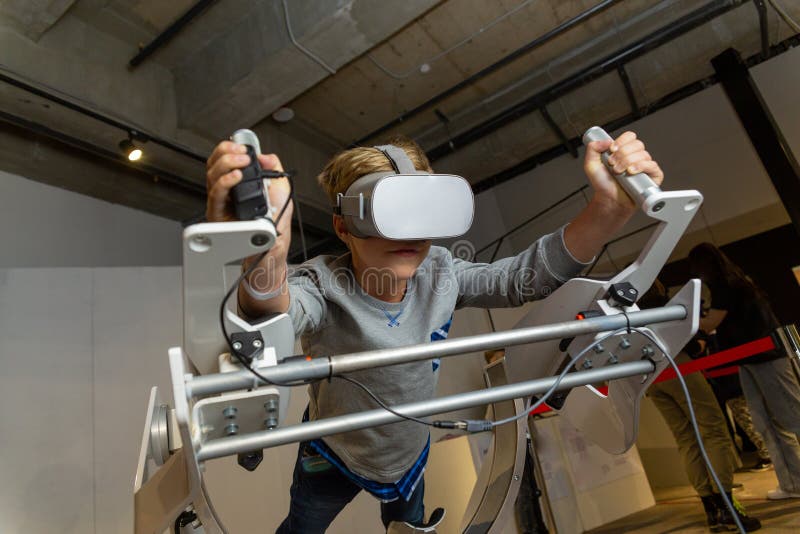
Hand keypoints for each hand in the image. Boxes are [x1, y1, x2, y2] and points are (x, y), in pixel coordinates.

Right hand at [205, 140, 292, 254]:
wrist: (276, 237)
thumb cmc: (276, 216)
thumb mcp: (280, 185)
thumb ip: (273, 166)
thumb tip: (264, 155)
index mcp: (236, 181)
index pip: (223, 159)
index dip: (228, 149)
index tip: (241, 146)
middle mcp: (225, 190)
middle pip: (214, 165)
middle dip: (226, 153)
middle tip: (243, 154)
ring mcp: (221, 200)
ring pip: (212, 176)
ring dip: (227, 164)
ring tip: (243, 163)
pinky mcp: (218, 212)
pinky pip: (216, 194)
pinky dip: (226, 182)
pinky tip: (236, 176)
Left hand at [583, 131, 663, 215]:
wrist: (608, 199)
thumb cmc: (603, 185)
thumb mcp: (591, 164)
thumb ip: (593, 148)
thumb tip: (606, 140)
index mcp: (624, 151)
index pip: (630, 137)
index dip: (621, 141)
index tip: (611, 150)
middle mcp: (636, 157)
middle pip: (637, 144)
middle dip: (622, 154)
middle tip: (613, 164)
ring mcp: (645, 166)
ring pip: (643, 154)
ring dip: (627, 162)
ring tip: (619, 172)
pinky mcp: (653, 176)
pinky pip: (652, 165)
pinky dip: (641, 166)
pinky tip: (631, 171)